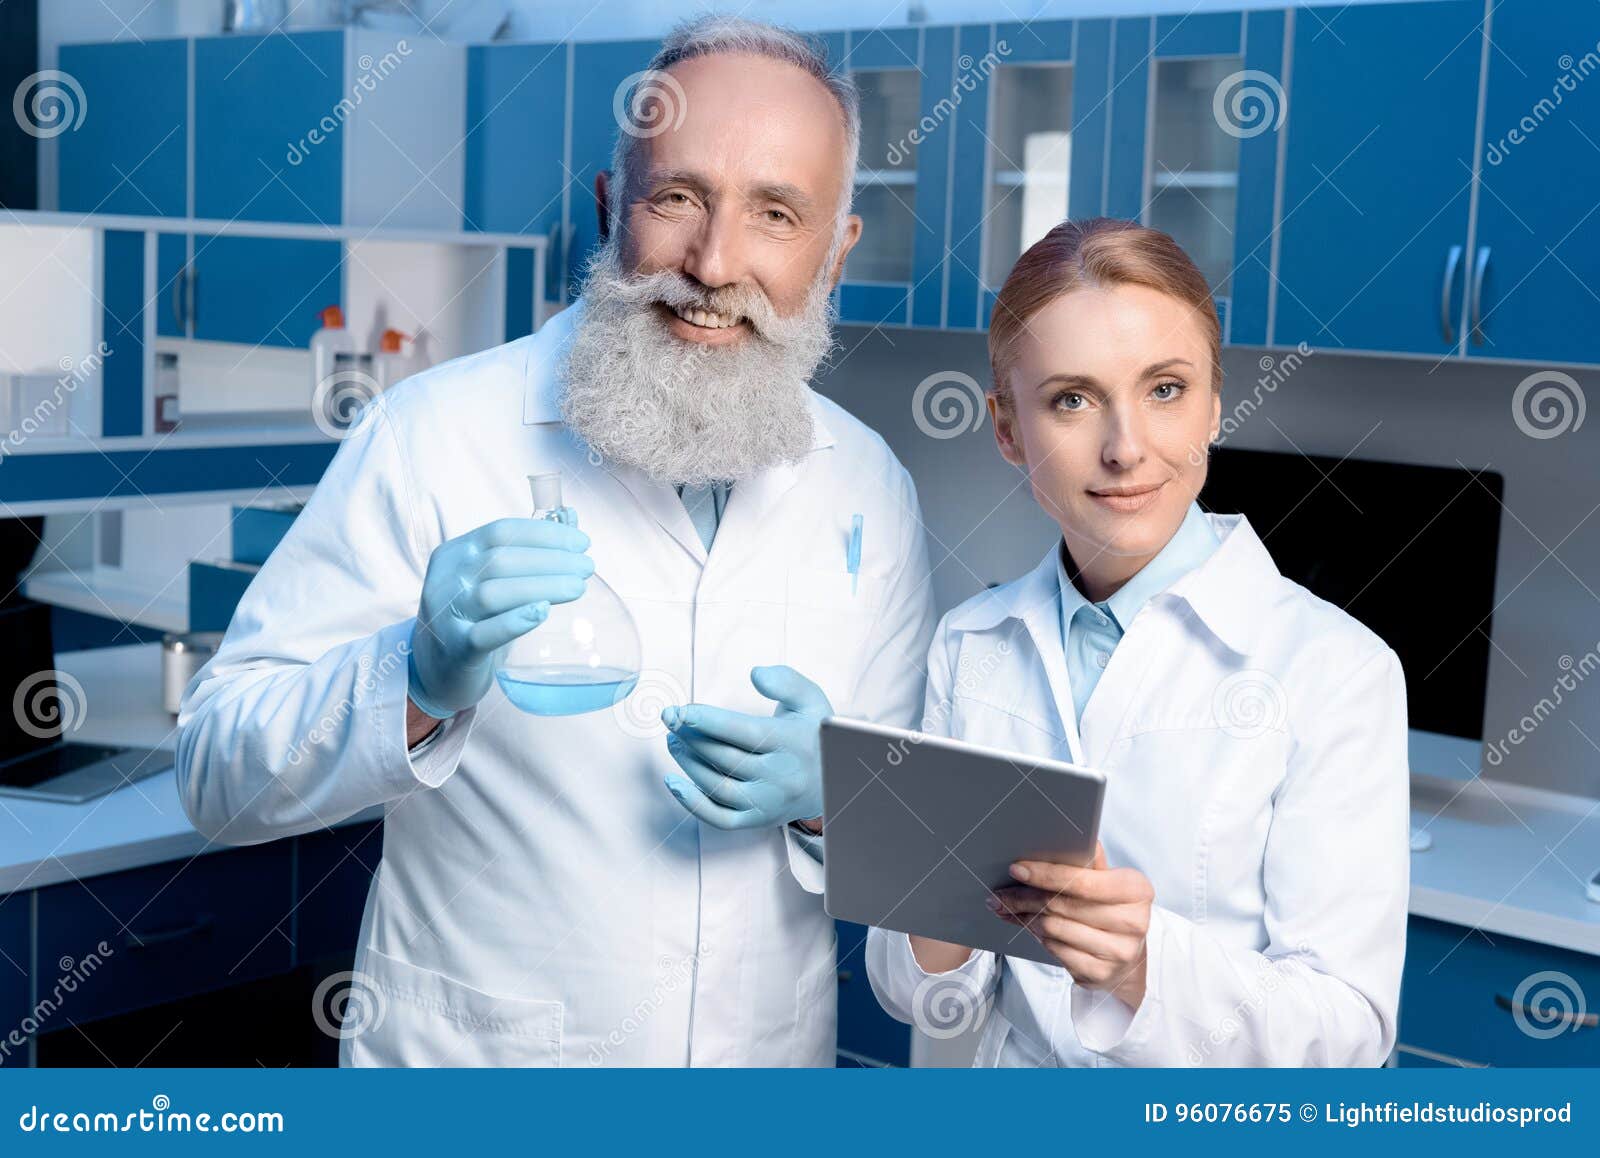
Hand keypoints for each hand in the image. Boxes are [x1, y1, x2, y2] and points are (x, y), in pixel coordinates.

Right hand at [407, 512, 591, 716]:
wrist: (434, 669)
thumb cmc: (473, 617)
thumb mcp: (491, 579)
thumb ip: (528, 550)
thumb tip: (571, 517)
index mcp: (456, 553)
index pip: (500, 532)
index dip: (544, 534)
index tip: (581, 543)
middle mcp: (447, 579)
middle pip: (500, 561)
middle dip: (551, 560)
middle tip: (587, 567)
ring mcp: (447, 615)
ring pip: (494, 594)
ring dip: (542, 586)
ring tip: (578, 587)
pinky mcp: (455, 649)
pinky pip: (484, 634)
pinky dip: (514, 622)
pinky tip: (543, 612)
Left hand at [660, 666, 831, 829]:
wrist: (835, 781)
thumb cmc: (813, 734)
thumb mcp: (811, 701)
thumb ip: (786, 681)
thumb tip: (755, 674)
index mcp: (792, 743)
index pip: (743, 731)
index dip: (707, 721)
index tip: (679, 711)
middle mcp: (781, 777)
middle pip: (724, 757)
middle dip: (690, 737)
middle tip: (669, 718)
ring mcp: (769, 803)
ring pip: (718, 787)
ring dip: (687, 764)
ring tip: (672, 741)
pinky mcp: (759, 821)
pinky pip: (720, 818)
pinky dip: (692, 804)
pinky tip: (673, 782)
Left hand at [989, 842, 1153, 1009]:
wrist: (1126, 959)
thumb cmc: (1111, 911)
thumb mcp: (1108, 883)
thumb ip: (1088, 863)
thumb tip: (1066, 838)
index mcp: (1136, 889)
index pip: (1083, 881)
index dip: (1046, 875)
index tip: (1016, 869)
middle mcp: (1133, 921)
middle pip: (1062, 905)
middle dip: (1024, 897)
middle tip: (999, 894)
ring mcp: (1118, 951)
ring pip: (1054, 928)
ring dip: (1025, 917)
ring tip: (1007, 908)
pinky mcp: (1100, 973)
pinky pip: (1055, 950)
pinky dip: (1036, 936)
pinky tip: (1026, 926)